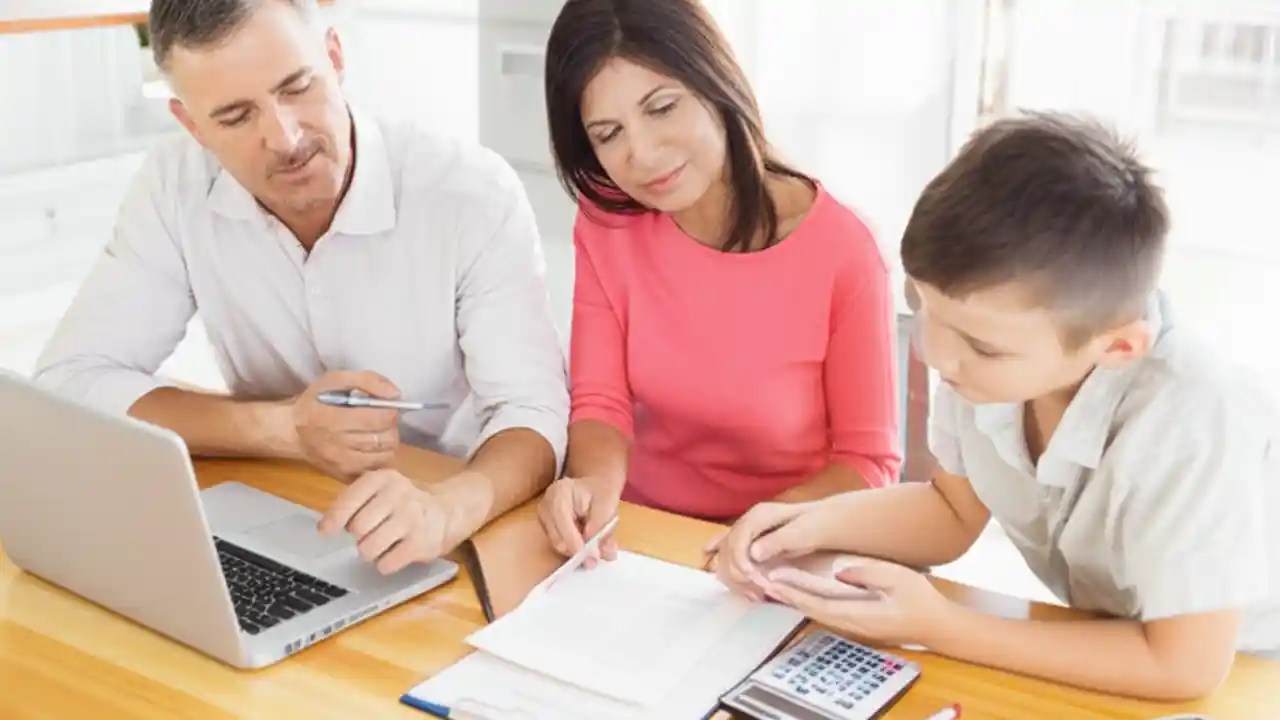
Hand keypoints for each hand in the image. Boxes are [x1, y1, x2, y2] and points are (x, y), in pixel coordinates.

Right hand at [292, 370, 401, 480]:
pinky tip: (370, 448)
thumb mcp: (335, 379)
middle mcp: (337, 445)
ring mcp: (342, 464)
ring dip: (387, 442)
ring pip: (385, 456)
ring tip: (376, 433)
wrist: (292, 433)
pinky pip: (376, 470)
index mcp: (333, 419)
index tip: (386, 407)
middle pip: (385, 439)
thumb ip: (368, 380)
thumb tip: (395, 394)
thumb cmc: (314, 403)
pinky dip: (380, 458)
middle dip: (390, 427)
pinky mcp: (345, 476)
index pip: (380, 419)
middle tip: (381, 420)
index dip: (390, 411)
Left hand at [318, 469, 455, 573]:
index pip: (348, 502)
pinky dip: (385, 564)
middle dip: (358, 537)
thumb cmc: (404, 503)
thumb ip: (352, 503)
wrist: (448, 509)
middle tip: (370, 534)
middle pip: (357, 528)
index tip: (326, 531)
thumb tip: (324, 527)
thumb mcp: (380, 490)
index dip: (333, 520)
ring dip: (370, 552)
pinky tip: (395, 553)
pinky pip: (386, 564)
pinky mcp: (422, 542)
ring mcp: (412, 518)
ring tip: (382, 545)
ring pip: (368, 548)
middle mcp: (398, 494)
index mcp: (383, 479)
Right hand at [537, 475, 622, 568]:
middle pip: (558, 539)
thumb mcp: (608, 503)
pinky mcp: (547, 529)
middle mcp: (545, 506)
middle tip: (599, 556)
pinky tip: (587, 541)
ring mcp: (544, 518)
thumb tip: (590, 544)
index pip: (562, 521)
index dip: (576, 542)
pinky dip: (576, 548)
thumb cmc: (601, 492)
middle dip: (580, 550)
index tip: (592, 557)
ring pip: (560, 546)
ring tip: (597, 545)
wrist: (594, 488)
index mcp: (559, 492)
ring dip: (579, 550)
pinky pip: (561, 545)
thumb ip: (600, 524)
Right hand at [704, 501, 828, 601]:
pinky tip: (745, 589)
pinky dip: (733, 576)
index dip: (741, 562)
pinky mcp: (748, 546)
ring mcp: (746, 534)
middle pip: (726, 550)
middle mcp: (747, 522)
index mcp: (759, 516)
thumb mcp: (805, 532)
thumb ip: (779, 541)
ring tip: (756, 595)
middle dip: (738, 574)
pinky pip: (728, 560)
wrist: (828, 523)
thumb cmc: (821, 526)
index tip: (756, 581)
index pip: (736, 539)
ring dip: (735, 580)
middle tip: (759, 594)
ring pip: (724, 558)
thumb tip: (753, 554)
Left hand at [763, 558, 955, 647]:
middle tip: (760, 578)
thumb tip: (839, 571)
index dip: (794, 590)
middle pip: (808, 608)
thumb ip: (867, 574)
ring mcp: (850, 625)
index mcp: (858, 614)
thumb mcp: (898, 579)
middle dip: (784, 594)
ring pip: (813, 610)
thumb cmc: (920, 601)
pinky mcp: (853, 621)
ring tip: (770, 582)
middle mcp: (849, 623)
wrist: (935, 625)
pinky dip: (805, 600)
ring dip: (792, 597)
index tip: (773, 578)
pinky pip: (822, 610)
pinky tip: (795, 590)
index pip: (817, 602)